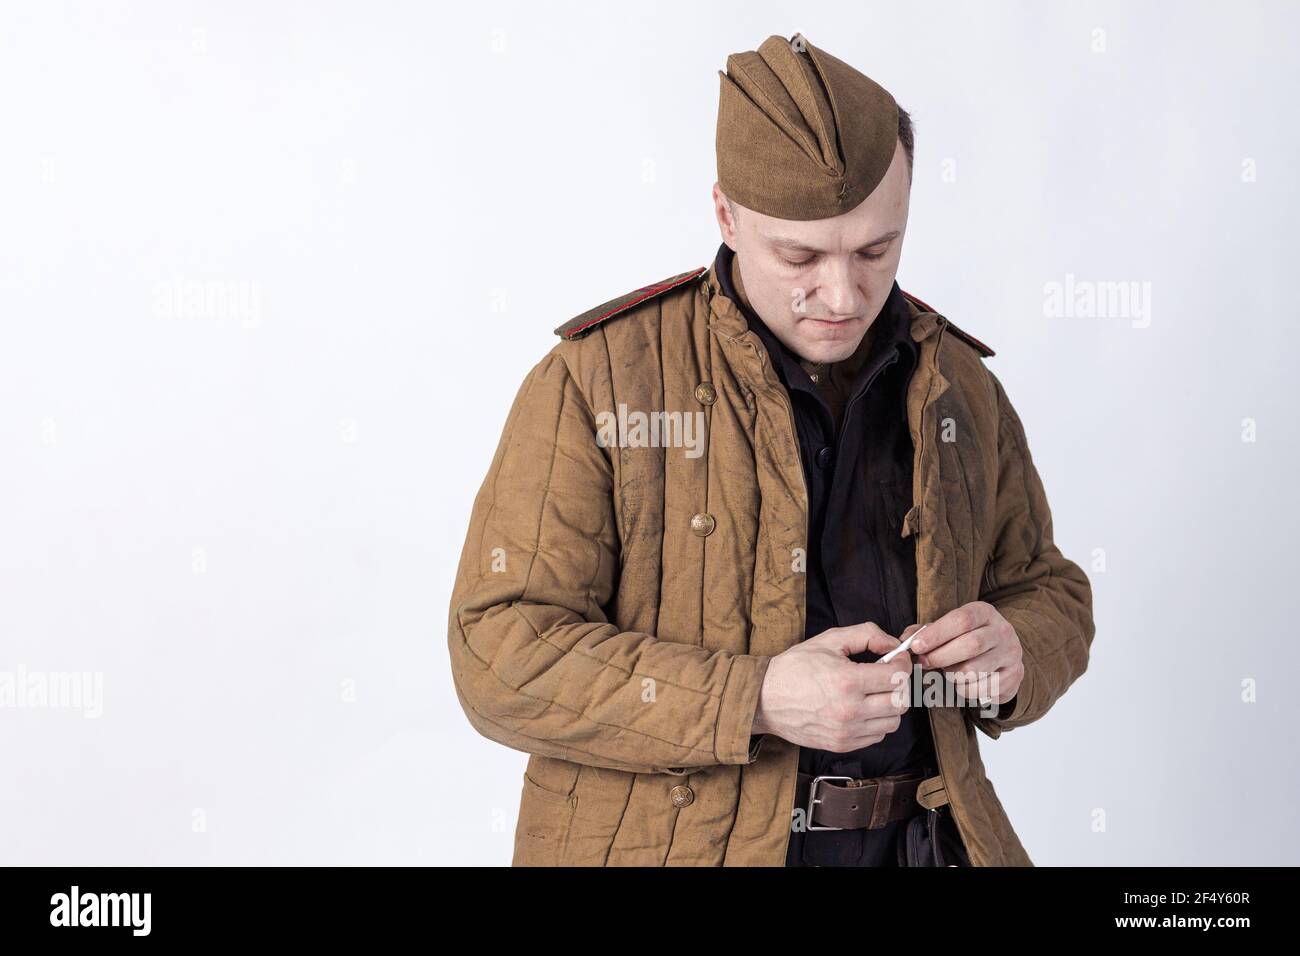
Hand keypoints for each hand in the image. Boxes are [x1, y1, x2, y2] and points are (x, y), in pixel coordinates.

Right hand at [752, 622, 911, 751]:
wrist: (765, 699)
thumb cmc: (795, 668)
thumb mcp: (829, 640)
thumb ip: (866, 635)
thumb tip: (894, 644)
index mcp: (847, 680)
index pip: (897, 676)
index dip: (902, 663)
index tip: (897, 659)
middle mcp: (850, 709)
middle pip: (901, 701)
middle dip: (900, 685)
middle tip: (889, 675)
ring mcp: (847, 731)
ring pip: (893, 722)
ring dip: (890, 705)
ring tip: (876, 693)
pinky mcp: (842, 744)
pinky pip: (877, 736)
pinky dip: (877, 722)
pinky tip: (864, 708)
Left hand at [907, 602, 1022, 705]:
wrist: (1001, 655)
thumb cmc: (967, 639)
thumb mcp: (949, 628)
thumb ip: (925, 631)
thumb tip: (905, 640)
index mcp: (984, 612)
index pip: (961, 620)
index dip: (936, 634)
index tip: (915, 646)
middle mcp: (1002, 631)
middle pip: (970, 645)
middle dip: (941, 657)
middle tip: (925, 662)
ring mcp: (1011, 654)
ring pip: (974, 670)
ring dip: (951, 675)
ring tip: (946, 672)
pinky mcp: (1014, 676)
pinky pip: (982, 689)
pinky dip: (964, 690)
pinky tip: (961, 683)